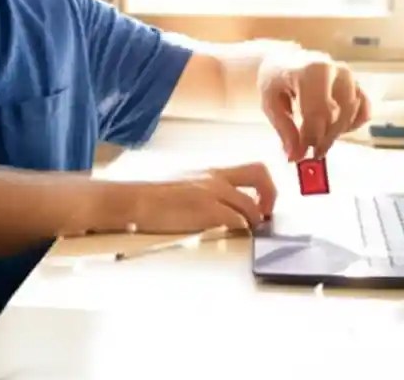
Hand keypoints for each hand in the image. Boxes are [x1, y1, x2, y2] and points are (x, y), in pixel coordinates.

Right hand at [120, 162, 277, 233]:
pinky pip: (235, 220)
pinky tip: (234, 235)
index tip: (263, 203)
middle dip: (271, 196)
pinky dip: (240, 229)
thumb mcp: (185, 183)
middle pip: (259, 173)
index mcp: (211, 171)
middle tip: (265, 214)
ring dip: (255, 221)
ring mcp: (210, 192)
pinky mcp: (204, 209)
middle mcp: (214, 177)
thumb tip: (224, 205)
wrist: (132, 199)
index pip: (251, 169)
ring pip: (251, 204)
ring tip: (249, 231)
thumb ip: (206, 189)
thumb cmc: (152, 196)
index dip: (266, 187)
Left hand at [258, 49, 370, 161]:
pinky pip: (364, 112)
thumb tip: (295, 157)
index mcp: (311, 70)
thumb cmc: (276, 81)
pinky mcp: (358, 85)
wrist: (287, 61)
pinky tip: (334, 129)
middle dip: (325, 138)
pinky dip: (352, 126)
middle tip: (312, 152)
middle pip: (338, 114)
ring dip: (337, 133)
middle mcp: (337, 71)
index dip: (311, 136)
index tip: (301, 151)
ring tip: (319, 140)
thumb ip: (284, 130)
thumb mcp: (271, 103)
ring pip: (353, 114)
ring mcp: (350, 77)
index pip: (318, 111)